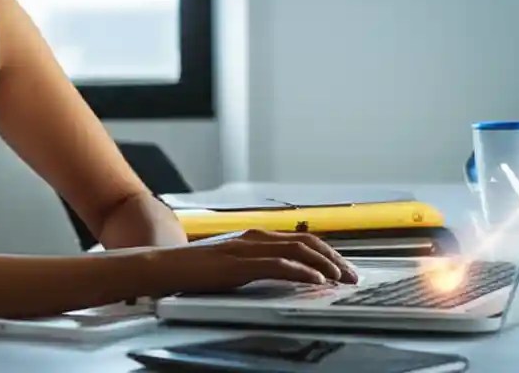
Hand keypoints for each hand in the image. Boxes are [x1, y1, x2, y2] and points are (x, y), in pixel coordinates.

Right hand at [140, 229, 359, 295]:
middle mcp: (255, 237)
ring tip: (340, 279)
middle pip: (306, 242)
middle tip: (352, 276)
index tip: (343, 268)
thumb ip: (256, 266)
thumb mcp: (233, 266)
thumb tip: (285, 276)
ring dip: (324, 265)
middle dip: (334, 259)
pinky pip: (278, 265)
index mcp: (255, 237)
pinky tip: (315, 281)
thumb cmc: (196, 271)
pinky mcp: (240, 264)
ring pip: (297, 251)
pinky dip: (301, 272)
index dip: (326, 253)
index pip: (301, 240)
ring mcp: (247, 249)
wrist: (165, 267)